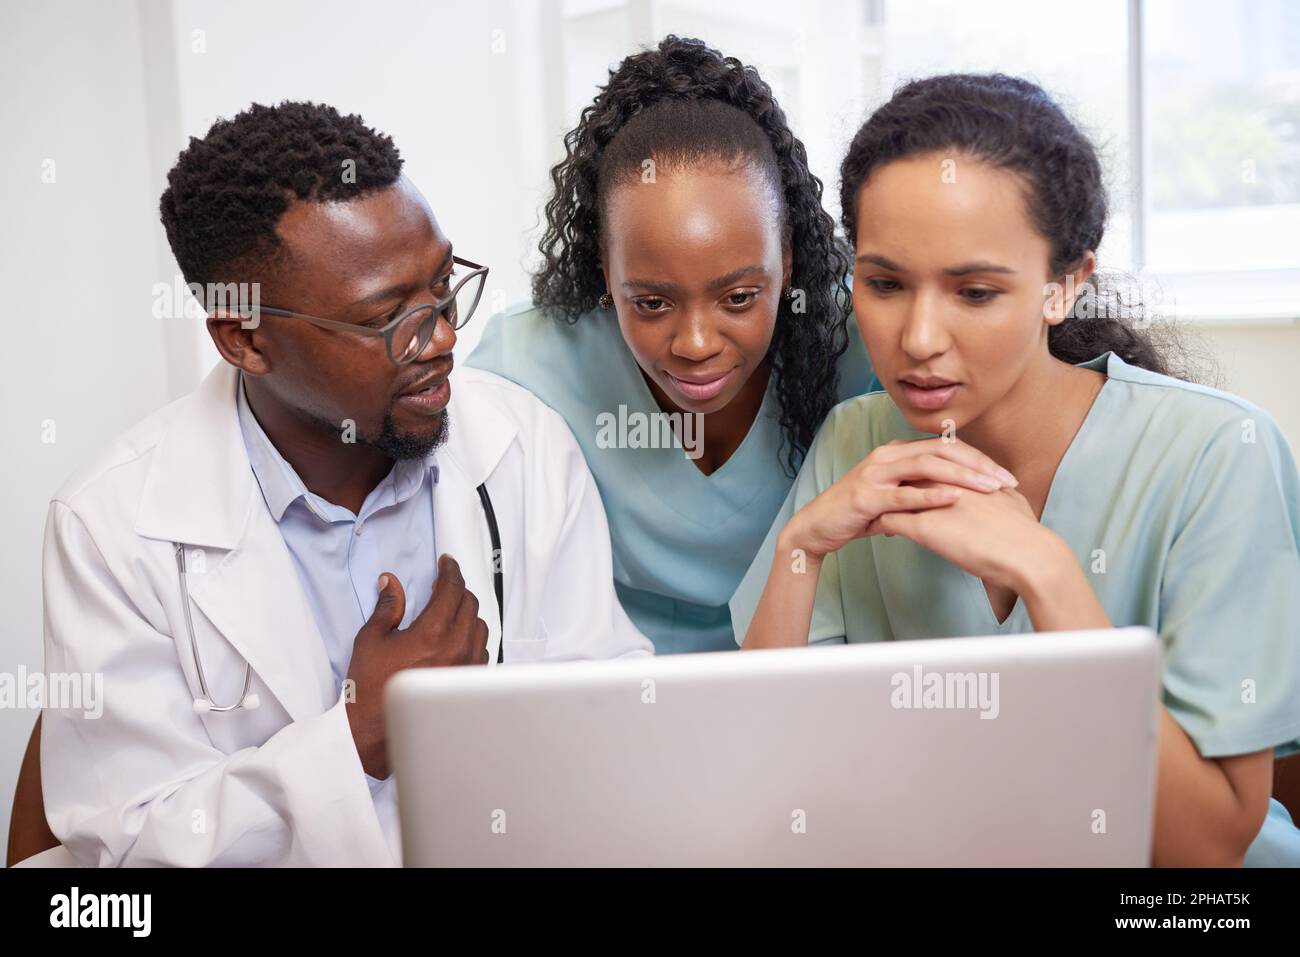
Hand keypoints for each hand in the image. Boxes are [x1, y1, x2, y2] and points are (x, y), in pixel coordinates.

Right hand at [345, 554, 489, 777]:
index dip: (450, 570)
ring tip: (450, 611)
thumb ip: (387, 606)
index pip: (451, 589)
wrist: (374, 733)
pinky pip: (481, 651)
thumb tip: (391, 584)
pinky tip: (456, 638)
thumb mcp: (371, 639)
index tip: (446, 563)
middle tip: (444, 585)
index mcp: (432, 633)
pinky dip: (472, 637)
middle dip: (458, 589)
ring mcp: (466, 667)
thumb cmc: (369, 690)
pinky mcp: (467, 684)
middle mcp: (456, 648)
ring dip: (467, 613)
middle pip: (470, 604)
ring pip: (480, 627)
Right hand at [781, 437, 1017, 561]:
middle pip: (940, 451)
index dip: (977, 459)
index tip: (1004, 475)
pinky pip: (904, 494)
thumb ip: (919, 490)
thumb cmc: (857, 514)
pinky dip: (931, 495)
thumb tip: (956, 495)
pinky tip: (955, 498)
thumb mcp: (893, 497)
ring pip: (926, 466)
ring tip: (989, 487)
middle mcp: (887, 457)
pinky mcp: (866, 496)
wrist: (816, 528)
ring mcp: (875, 474)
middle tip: (1005, 479)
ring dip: (961, 476)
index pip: (944, 447)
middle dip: (977, 464)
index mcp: (896, 453)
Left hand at [867, 482, 1058, 591]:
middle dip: (896, 484)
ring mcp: (931, 503)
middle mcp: (943, 482)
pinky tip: (880, 532)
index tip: (910, 485)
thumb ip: (998, 491)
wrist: (1027, 554)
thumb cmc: (1024, 533)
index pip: (929, 465)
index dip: (918, 475)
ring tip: (876, 512)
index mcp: (963, 474)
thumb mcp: (1010, 501)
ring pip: (893, 495)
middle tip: (886, 495)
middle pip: (906, 474)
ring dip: (884, 503)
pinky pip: (889, 521)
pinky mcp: (923, 527)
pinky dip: (882, 525)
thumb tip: (1002, 490)